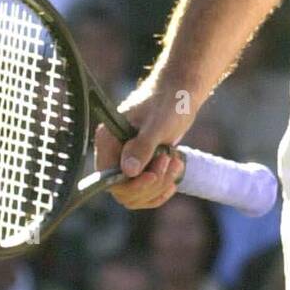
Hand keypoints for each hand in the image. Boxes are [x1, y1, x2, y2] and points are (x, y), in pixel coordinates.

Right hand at [94, 75, 194, 209]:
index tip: (153, 175)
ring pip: (138, 194)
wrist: (181, 95)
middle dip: (151, 183)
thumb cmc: (168, 103)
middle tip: (169, 160)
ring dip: (160, 185)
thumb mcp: (157, 124)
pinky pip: (147, 192)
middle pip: (124, 191)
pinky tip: (175, 174)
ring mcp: (128, 161)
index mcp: (108, 140)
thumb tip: (128, 172)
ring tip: (176, 162)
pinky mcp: (142, 166)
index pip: (109, 179)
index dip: (131, 185)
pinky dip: (163, 188)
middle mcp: (114, 153)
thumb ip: (142, 147)